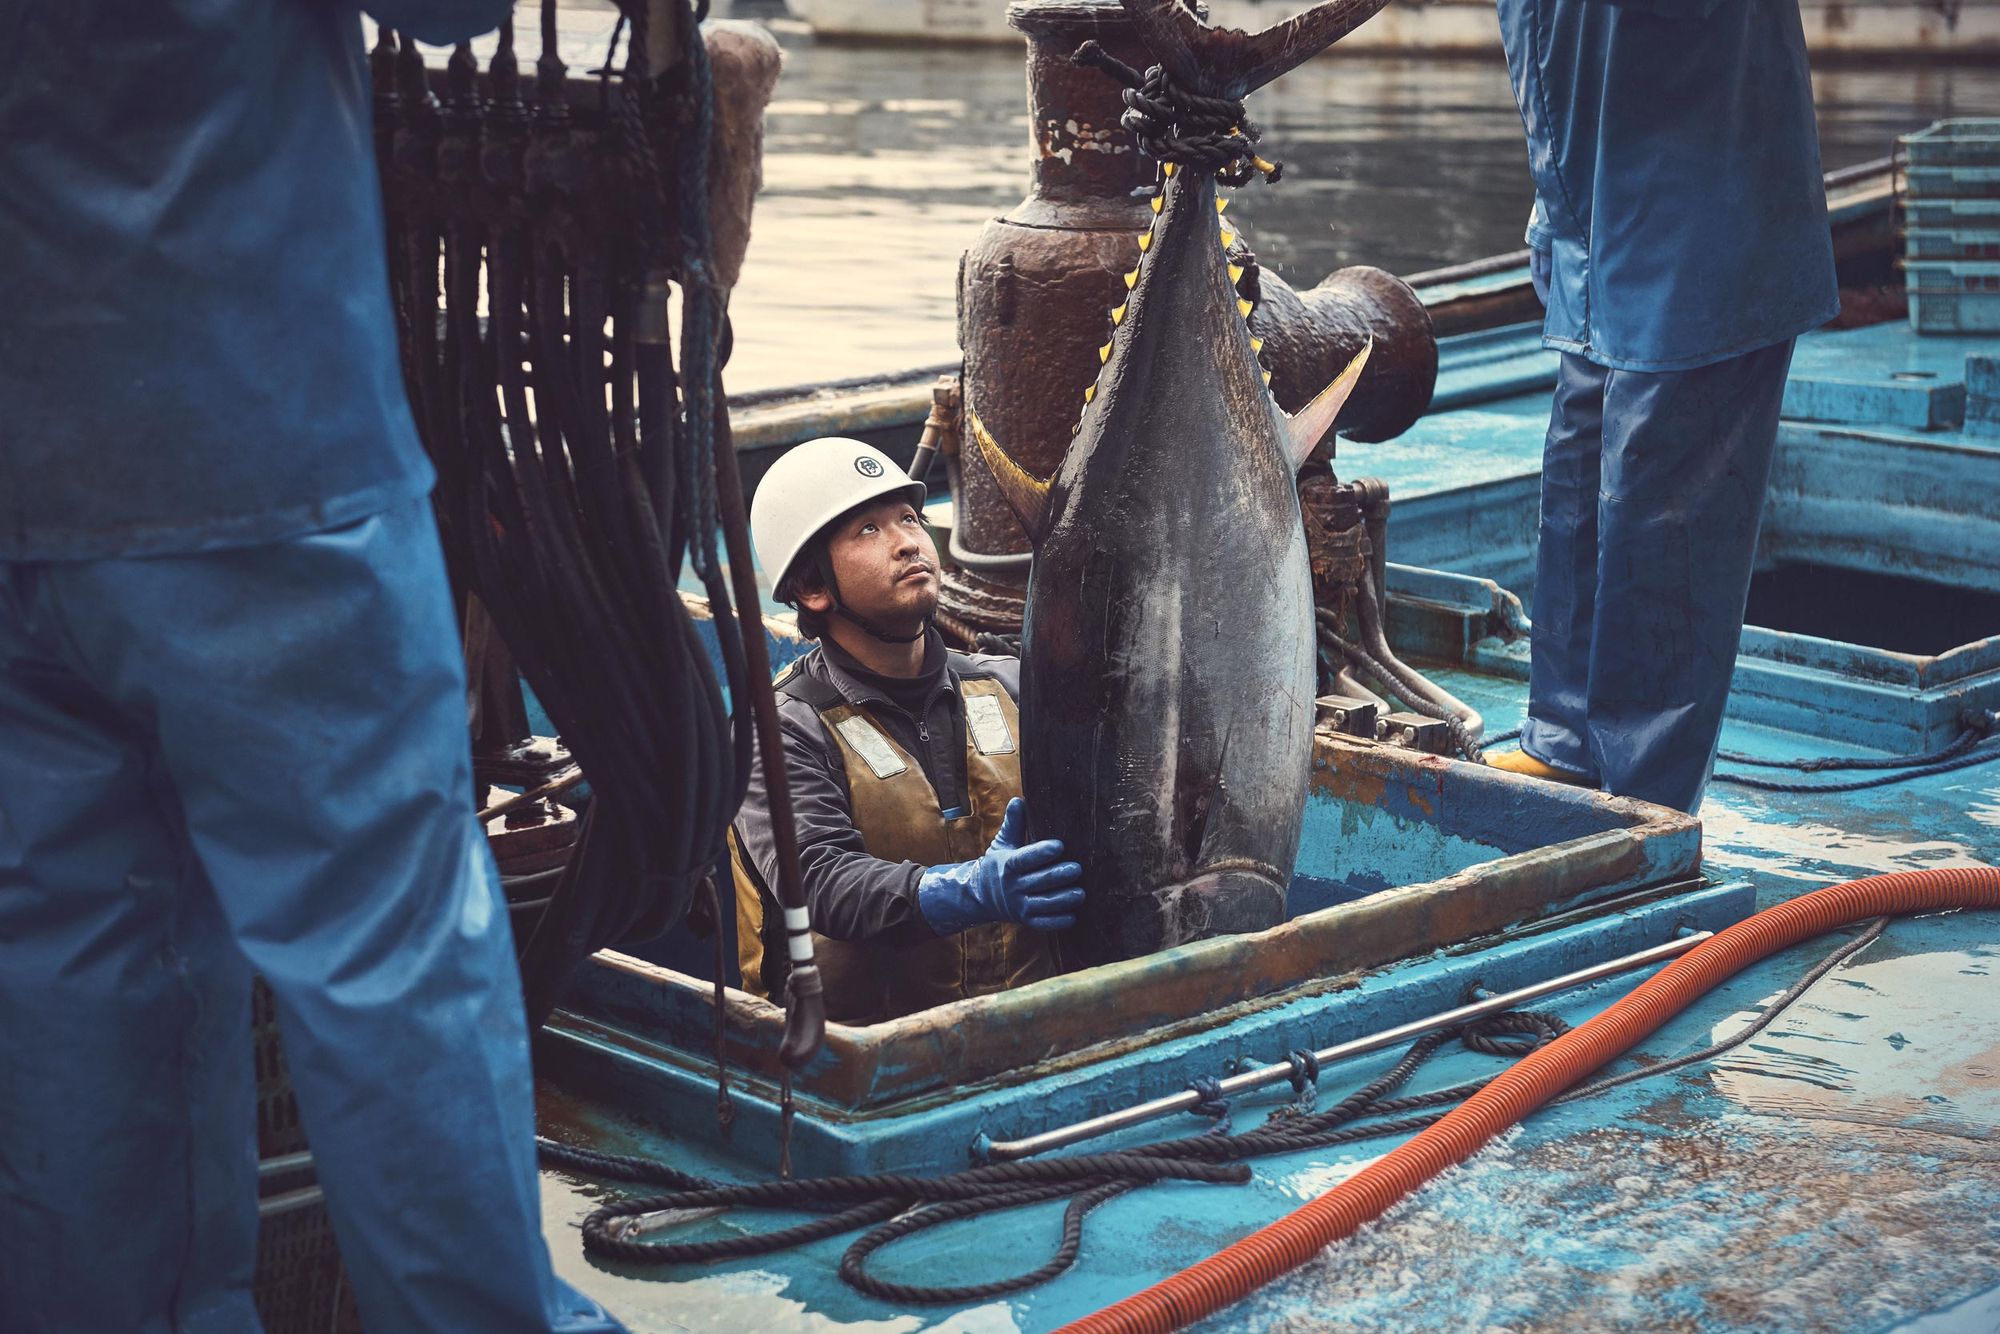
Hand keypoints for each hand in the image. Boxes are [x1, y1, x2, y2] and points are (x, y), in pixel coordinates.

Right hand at [916, 798, 1086, 935]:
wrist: (980, 896)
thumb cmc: (998, 864)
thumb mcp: (1002, 844)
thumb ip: (1013, 824)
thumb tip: (1019, 800)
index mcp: (1009, 865)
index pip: (1025, 859)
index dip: (1041, 852)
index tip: (1059, 845)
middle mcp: (1013, 886)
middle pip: (1038, 882)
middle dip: (1058, 876)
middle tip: (1078, 869)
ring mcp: (1019, 905)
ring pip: (1043, 904)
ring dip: (1062, 900)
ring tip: (1080, 893)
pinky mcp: (1025, 920)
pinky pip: (1042, 923)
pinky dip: (1057, 922)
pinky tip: (1073, 917)